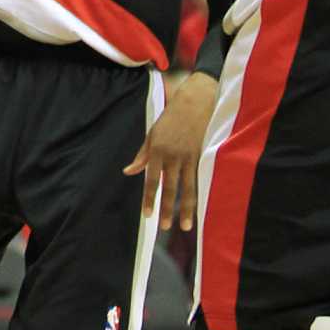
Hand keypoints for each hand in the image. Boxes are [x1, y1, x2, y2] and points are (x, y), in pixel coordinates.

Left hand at [124, 71, 217, 231]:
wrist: (194, 102)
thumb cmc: (170, 118)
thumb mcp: (152, 134)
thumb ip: (142, 155)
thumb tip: (129, 171)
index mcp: (157, 149)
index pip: (151, 179)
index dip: (149, 198)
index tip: (147, 215)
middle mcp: (172, 155)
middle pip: (170, 187)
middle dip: (167, 209)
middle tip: (165, 227)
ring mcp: (188, 156)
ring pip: (187, 188)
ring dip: (185, 209)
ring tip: (184, 227)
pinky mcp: (201, 156)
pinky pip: (198, 180)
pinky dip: (197, 196)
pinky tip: (197, 209)